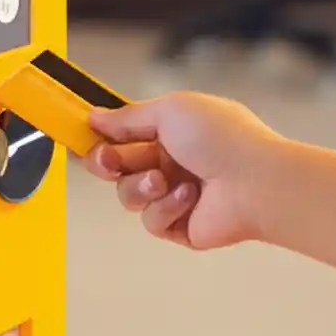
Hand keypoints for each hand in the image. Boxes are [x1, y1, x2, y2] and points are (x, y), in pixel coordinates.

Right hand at [84, 92, 287, 249]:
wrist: (258, 182)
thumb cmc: (223, 138)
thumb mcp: (170, 110)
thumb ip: (128, 117)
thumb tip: (94, 117)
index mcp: (169, 131)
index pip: (121, 134)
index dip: (97, 138)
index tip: (77, 138)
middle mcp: (170, 161)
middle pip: (115, 166)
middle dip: (107, 163)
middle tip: (109, 162)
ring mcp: (174, 194)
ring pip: (127, 195)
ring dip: (140, 186)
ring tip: (164, 179)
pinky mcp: (179, 225)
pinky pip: (150, 220)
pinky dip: (166, 207)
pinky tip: (189, 197)